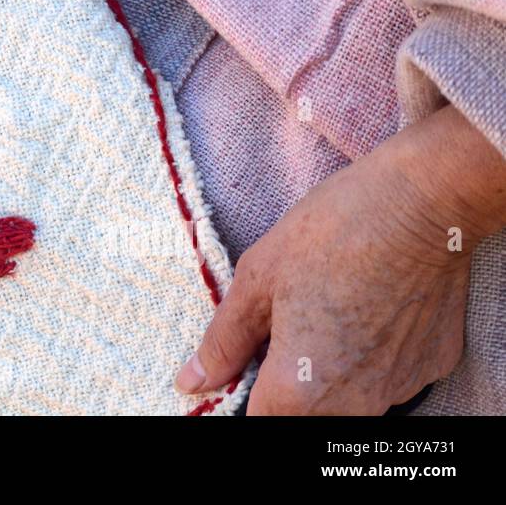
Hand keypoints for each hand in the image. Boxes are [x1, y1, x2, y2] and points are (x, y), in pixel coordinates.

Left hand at [176, 106, 505, 413]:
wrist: (421, 202)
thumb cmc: (331, 232)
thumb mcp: (257, 279)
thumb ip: (224, 341)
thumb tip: (193, 382)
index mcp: (302, 388)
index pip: (260, 420)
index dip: (243, 392)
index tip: (243, 362)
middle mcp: (354, 403)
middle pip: (302, 415)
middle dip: (283, 384)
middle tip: (282, 327)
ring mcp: (398, 388)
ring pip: (346, 403)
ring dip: (325, 373)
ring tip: (326, 310)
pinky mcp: (430, 367)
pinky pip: (385, 380)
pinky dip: (367, 357)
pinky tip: (366, 309)